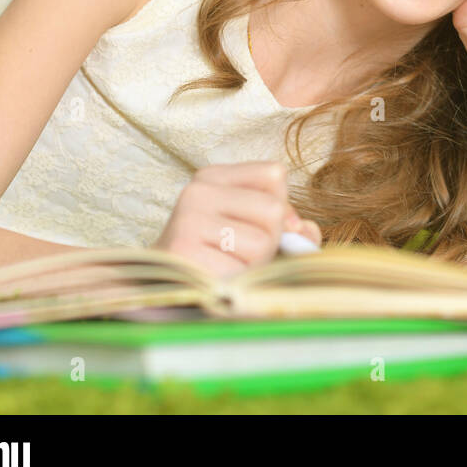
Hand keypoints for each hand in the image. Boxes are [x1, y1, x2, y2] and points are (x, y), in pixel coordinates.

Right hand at [153, 161, 321, 278]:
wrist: (162, 292)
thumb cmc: (218, 259)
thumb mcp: (252, 229)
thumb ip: (289, 224)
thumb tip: (304, 230)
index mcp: (214, 177)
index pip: (274, 174)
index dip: (281, 207)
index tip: (257, 227)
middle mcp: (198, 191)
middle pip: (274, 209)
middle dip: (269, 241)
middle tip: (238, 255)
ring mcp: (188, 219)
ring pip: (263, 240)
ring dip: (255, 264)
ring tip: (227, 267)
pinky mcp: (185, 252)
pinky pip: (243, 269)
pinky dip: (239, 282)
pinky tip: (216, 281)